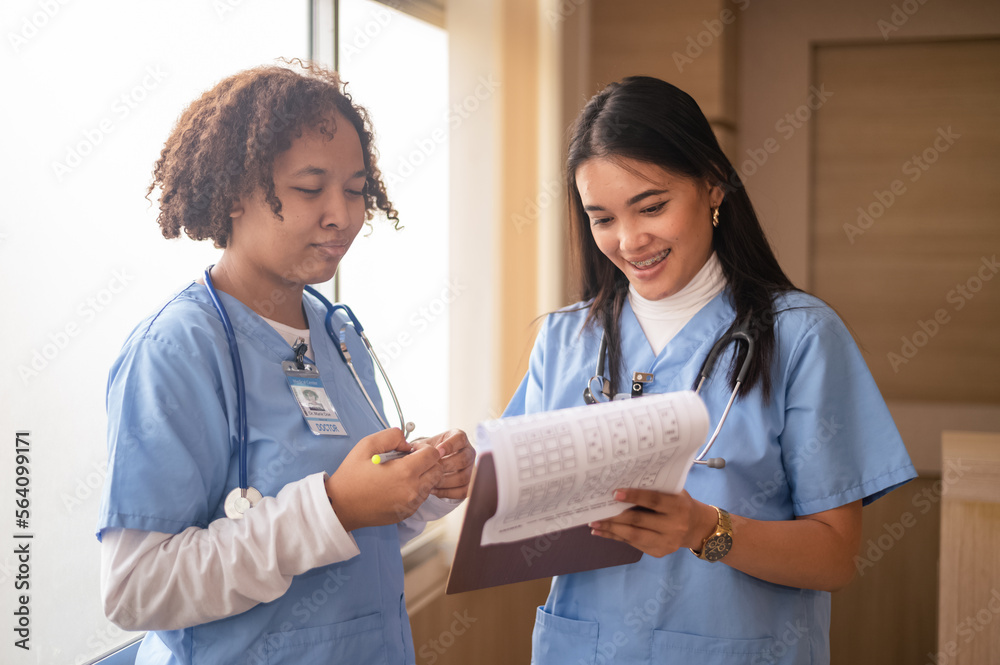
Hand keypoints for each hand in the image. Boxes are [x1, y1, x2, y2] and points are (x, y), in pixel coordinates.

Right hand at [325, 428, 442, 531]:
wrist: (340, 506)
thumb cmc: (351, 476)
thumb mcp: (366, 445)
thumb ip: (392, 436)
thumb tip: (408, 444)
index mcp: (405, 472)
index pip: (433, 455)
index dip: (423, 448)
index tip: (410, 451)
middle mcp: (412, 490)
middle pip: (438, 470)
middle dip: (428, 462)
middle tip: (409, 460)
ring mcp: (411, 504)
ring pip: (431, 484)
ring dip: (423, 476)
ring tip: (402, 474)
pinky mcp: (407, 513)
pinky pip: (421, 497)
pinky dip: (416, 489)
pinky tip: (397, 486)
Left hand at [420, 429, 475, 499]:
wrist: (435, 464)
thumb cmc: (430, 452)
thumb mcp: (425, 445)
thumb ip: (421, 446)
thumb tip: (415, 450)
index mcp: (459, 438)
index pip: (460, 439)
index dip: (449, 445)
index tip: (437, 451)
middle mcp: (469, 452)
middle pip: (464, 459)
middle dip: (445, 466)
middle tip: (431, 470)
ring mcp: (471, 468)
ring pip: (464, 477)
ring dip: (445, 482)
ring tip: (431, 482)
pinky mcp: (470, 483)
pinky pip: (463, 491)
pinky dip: (448, 492)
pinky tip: (435, 490)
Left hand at [587, 489, 717, 557]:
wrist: (697, 527)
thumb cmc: (679, 504)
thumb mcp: (674, 493)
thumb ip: (654, 490)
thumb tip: (621, 488)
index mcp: (678, 506)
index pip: (653, 500)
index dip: (634, 496)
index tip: (614, 493)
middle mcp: (674, 525)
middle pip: (639, 521)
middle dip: (615, 517)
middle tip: (595, 513)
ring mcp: (667, 542)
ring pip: (634, 536)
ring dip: (611, 530)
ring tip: (594, 525)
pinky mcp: (659, 552)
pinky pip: (634, 544)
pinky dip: (617, 538)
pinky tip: (603, 533)